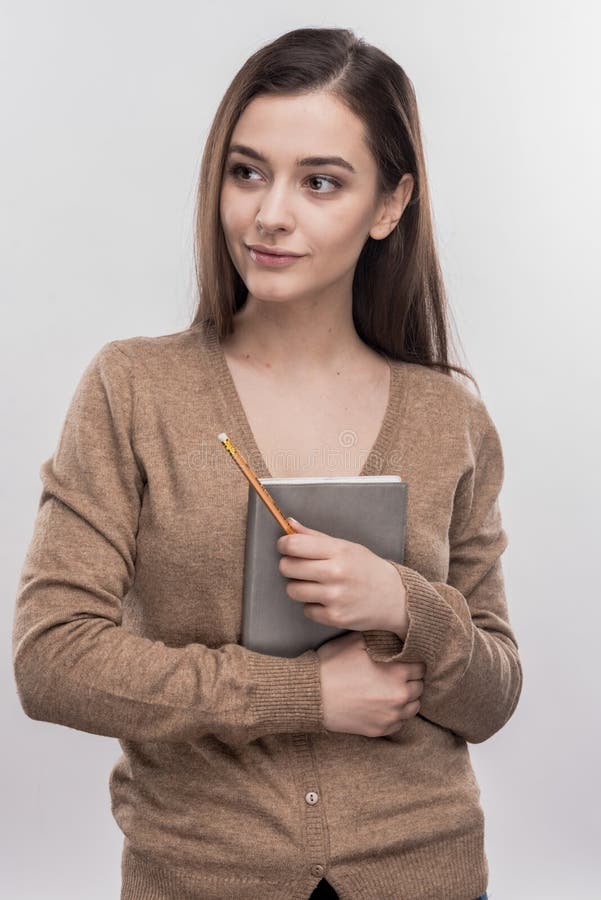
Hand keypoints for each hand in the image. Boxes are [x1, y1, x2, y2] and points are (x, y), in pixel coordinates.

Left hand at [276, 517, 408, 634]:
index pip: (294, 545)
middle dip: (289, 566)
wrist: (395, 598)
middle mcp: (335, 573)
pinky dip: (313, 606)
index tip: (286, 547)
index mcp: (338, 551)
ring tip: (314, 584)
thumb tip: (288, 523)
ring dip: (299, 587)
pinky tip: (327, 600)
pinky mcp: (335, 617)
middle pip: (287, 567)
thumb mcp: (346, 547)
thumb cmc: (367, 569)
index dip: (284, 545)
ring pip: (292, 590)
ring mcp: (335, 597)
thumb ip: (315, 536)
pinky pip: (306, 610)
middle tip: (300, 567)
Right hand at [315, 631, 424, 736]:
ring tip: (393, 689)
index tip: (405, 660)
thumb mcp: (355, 642)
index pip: (421, 667)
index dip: (413, 661)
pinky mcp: (379, 730)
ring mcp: (390, 716)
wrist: (311, 696)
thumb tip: (391, 634)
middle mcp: (399, 697)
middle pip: (420, 687)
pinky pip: (400, 723)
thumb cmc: (331, 667)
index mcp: (397, 673)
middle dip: (412, 679)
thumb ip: (379, 638)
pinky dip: (397, 714)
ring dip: (408, 698)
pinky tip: (385, 705)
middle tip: (399, 673)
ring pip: (413, 707)